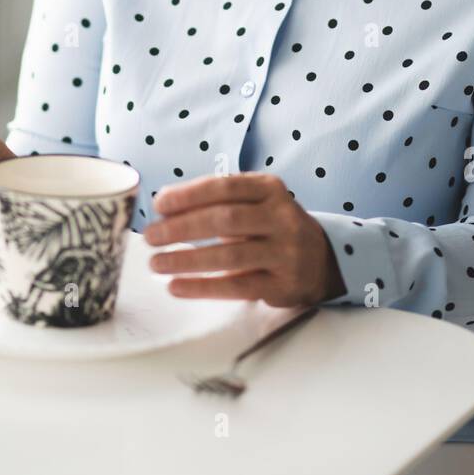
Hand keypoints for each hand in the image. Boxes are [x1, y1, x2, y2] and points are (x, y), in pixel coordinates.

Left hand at [143, 171, 346, 306]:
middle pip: (225, 220)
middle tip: (150, 236)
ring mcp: (285, 253)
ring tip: (156, 263)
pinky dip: (202, 287)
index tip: (159, 203)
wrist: (323, 259)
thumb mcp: (256, 202)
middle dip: (181, 228)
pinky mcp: (283, 285)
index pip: (225, 187)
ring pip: (229, 256)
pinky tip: (176, 286)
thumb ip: (218, 200)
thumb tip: (164, 205)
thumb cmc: (272, 226)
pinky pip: (236, 287)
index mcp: (271, 189)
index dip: (189, 194)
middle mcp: (282, 218)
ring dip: (187, 260)